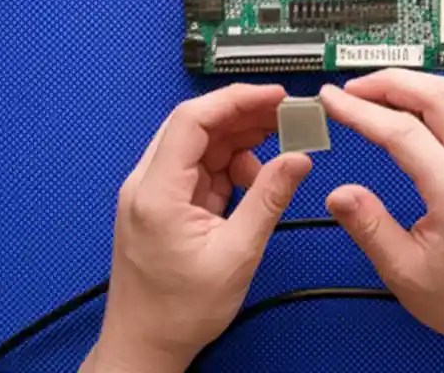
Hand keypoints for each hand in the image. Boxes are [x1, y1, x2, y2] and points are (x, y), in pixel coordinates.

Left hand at [83, 84, 311, 372]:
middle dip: (244, 117)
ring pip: (201, 147)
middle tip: (287, 117)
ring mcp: (154, 194)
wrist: (145, 346)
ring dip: (240, 145)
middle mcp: (147, 185)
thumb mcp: (237, 254)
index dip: (236, 100)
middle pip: (196, 127)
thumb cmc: (178, 313)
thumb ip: (268, 200)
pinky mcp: (165, 206)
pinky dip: (230, 169)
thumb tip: (298, 158)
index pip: (192, 121)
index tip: (274, 96)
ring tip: (278, 155)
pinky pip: (200, 170)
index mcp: (156, 193)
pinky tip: (254, 182)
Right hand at [320, 71, 443, 372]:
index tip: (332, 100)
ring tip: (381, 90)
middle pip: (438, 96)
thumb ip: (370, 228)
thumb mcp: (406, 274)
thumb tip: (339, 194)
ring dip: (419, 83)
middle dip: (389, 82)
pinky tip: (420, 105)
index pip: (403, 133)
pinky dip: (443, 96)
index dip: (361, 110)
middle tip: (352, 88)